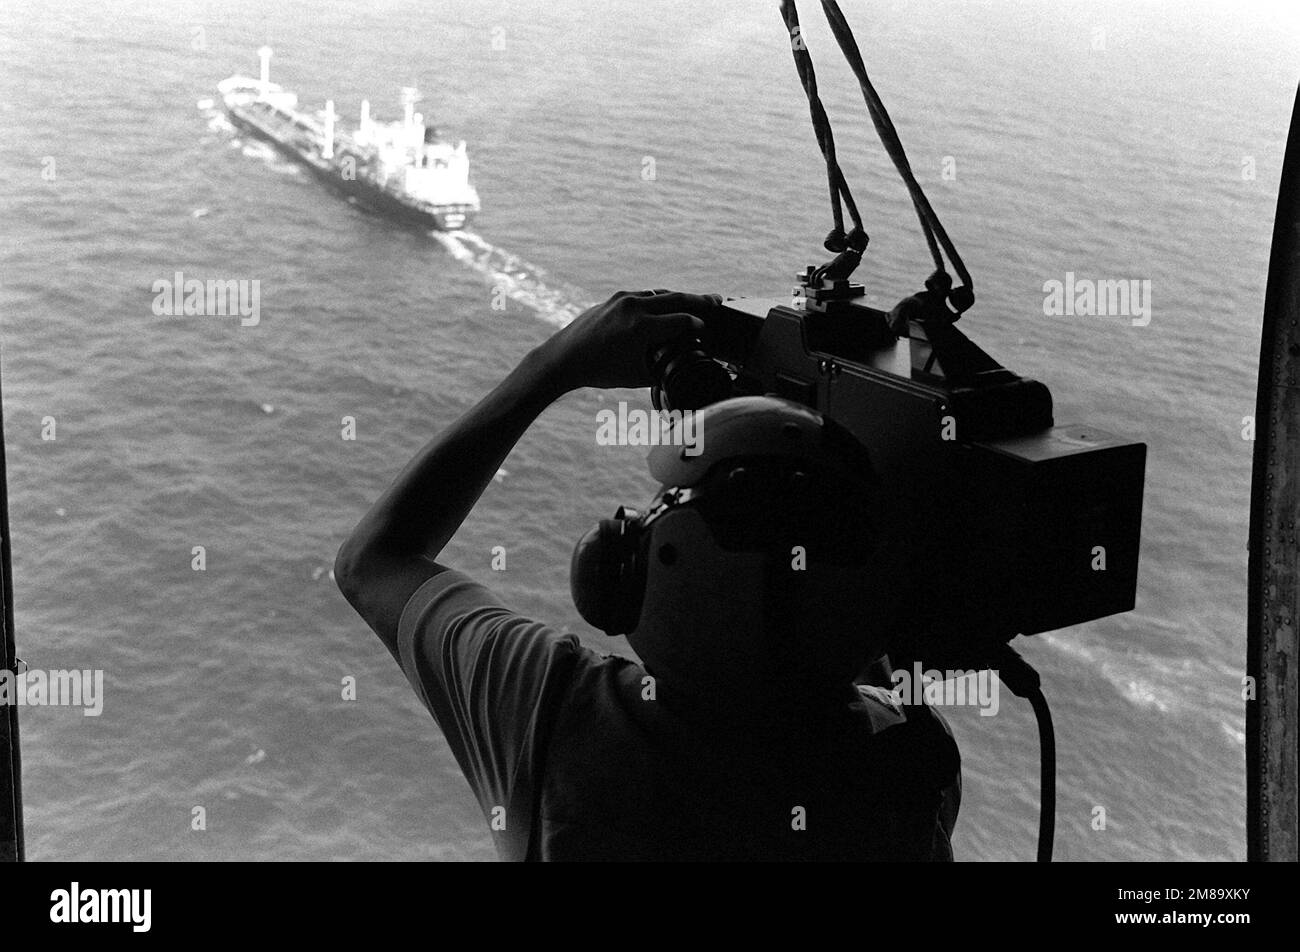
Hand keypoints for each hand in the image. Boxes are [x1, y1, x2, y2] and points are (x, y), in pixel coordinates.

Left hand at [543, 289, 719, 391]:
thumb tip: (678, 363)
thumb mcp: (636, 375)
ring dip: (679, 297)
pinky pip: (645, 295)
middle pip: (676, 298)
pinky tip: (668, 303)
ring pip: (660, 294)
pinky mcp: (615, 299)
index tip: (705, 330)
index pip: (681, 321)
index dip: (698, 326)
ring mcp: (623, 299)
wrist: (565, 357)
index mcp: (641, 328)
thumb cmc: (599, 370)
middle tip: (718, 300)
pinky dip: (661, 299)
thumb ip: (661, 367)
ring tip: (697, 301)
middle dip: (699, 300)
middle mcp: (633, 308)